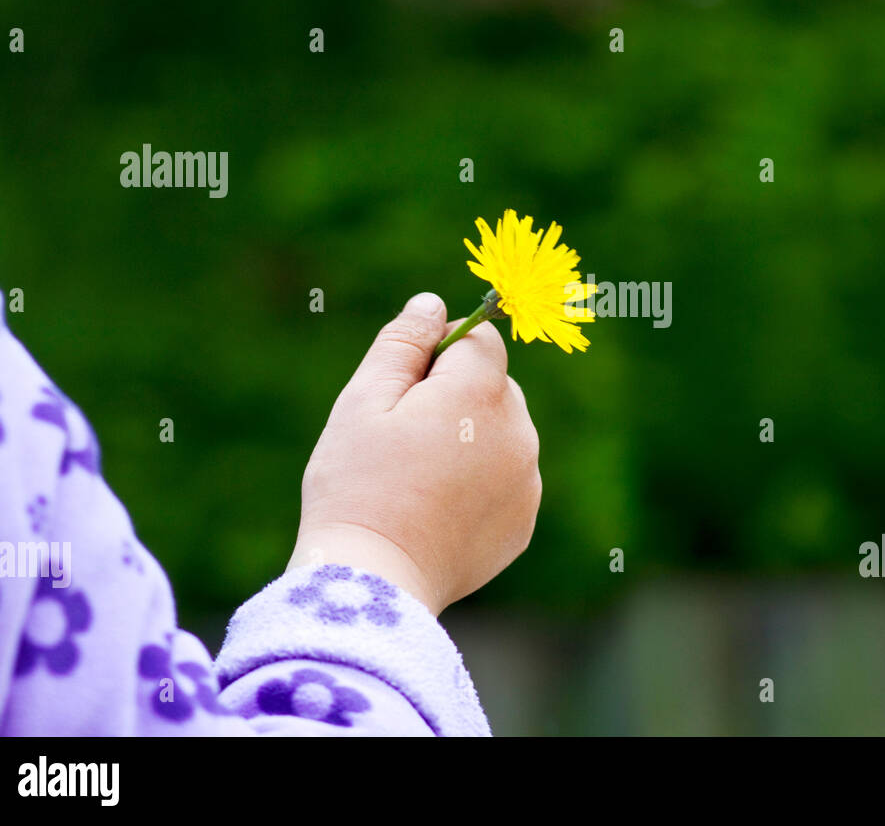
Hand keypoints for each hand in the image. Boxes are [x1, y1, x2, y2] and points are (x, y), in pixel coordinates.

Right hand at [290, 292, 541, 614]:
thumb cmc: (357, 484)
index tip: (400, 391)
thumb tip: (433, 304)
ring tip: (416, 480)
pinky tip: (436, 509)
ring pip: (501, 433)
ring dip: (469, 440)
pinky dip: (478, 483)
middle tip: (400, 442)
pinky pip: (504, 478)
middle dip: (454, 398)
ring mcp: (527, 478)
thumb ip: (404, 343)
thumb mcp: (365, 401)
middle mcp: (519, 430)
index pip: (479, 341)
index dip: (437, 355)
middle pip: (493, 386)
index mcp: (482, 392)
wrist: (373, 580)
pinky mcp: (523, 519)